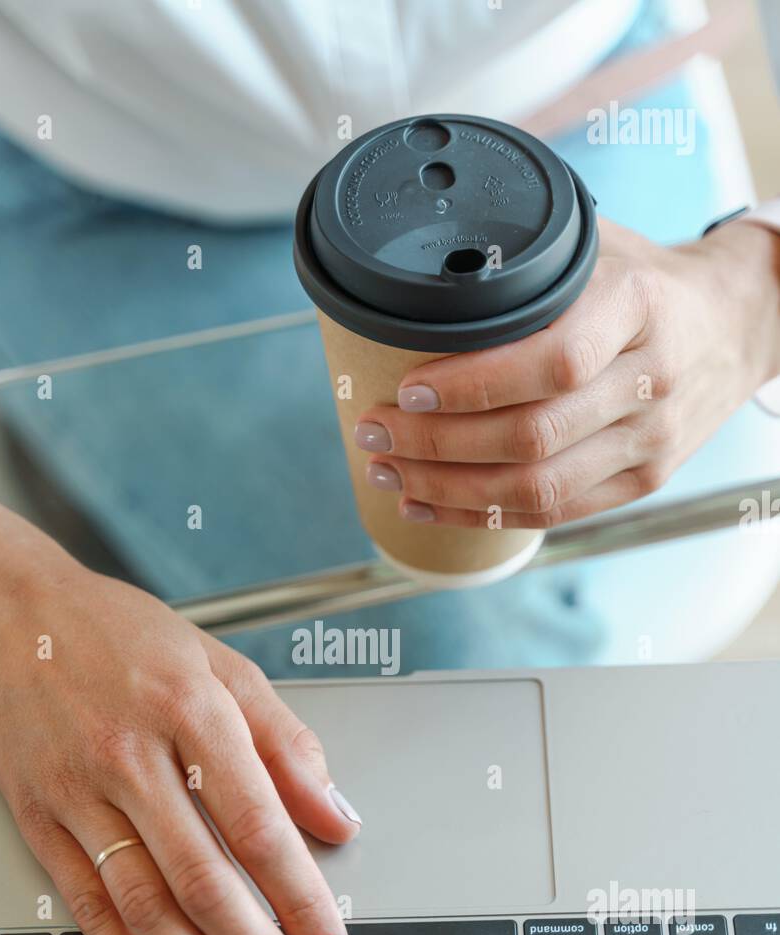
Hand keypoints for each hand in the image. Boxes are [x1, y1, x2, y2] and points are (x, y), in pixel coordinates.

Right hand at [0, 535, 360, 934]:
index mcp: (192, 709)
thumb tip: (339, 820)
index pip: (259, 826)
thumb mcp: (224, 666)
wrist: (13, 616)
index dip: (301, 900)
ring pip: (147, 907)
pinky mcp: (40, 822)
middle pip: (206, 882)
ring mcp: (78, 794)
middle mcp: (132, 755)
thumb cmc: (124, 637)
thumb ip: (289, 744)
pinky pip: (88, 908)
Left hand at [356, 218, 779, 528]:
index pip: (553, 361)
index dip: (474, 384)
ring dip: (447, 488)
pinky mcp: (642, 480)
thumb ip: (526, 257)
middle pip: (533, 436)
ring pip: (537, 488)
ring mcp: (650, 440)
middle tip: (372, 428)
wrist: (735, 323)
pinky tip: (428, 504)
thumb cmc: (645, 278)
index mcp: (638, 307)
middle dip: (437, 441)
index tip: (409, 387)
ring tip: (386, 470)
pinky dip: (481, 516)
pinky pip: (554, 513)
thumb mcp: (598, 244)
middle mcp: (650, 381)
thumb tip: (420, 267)